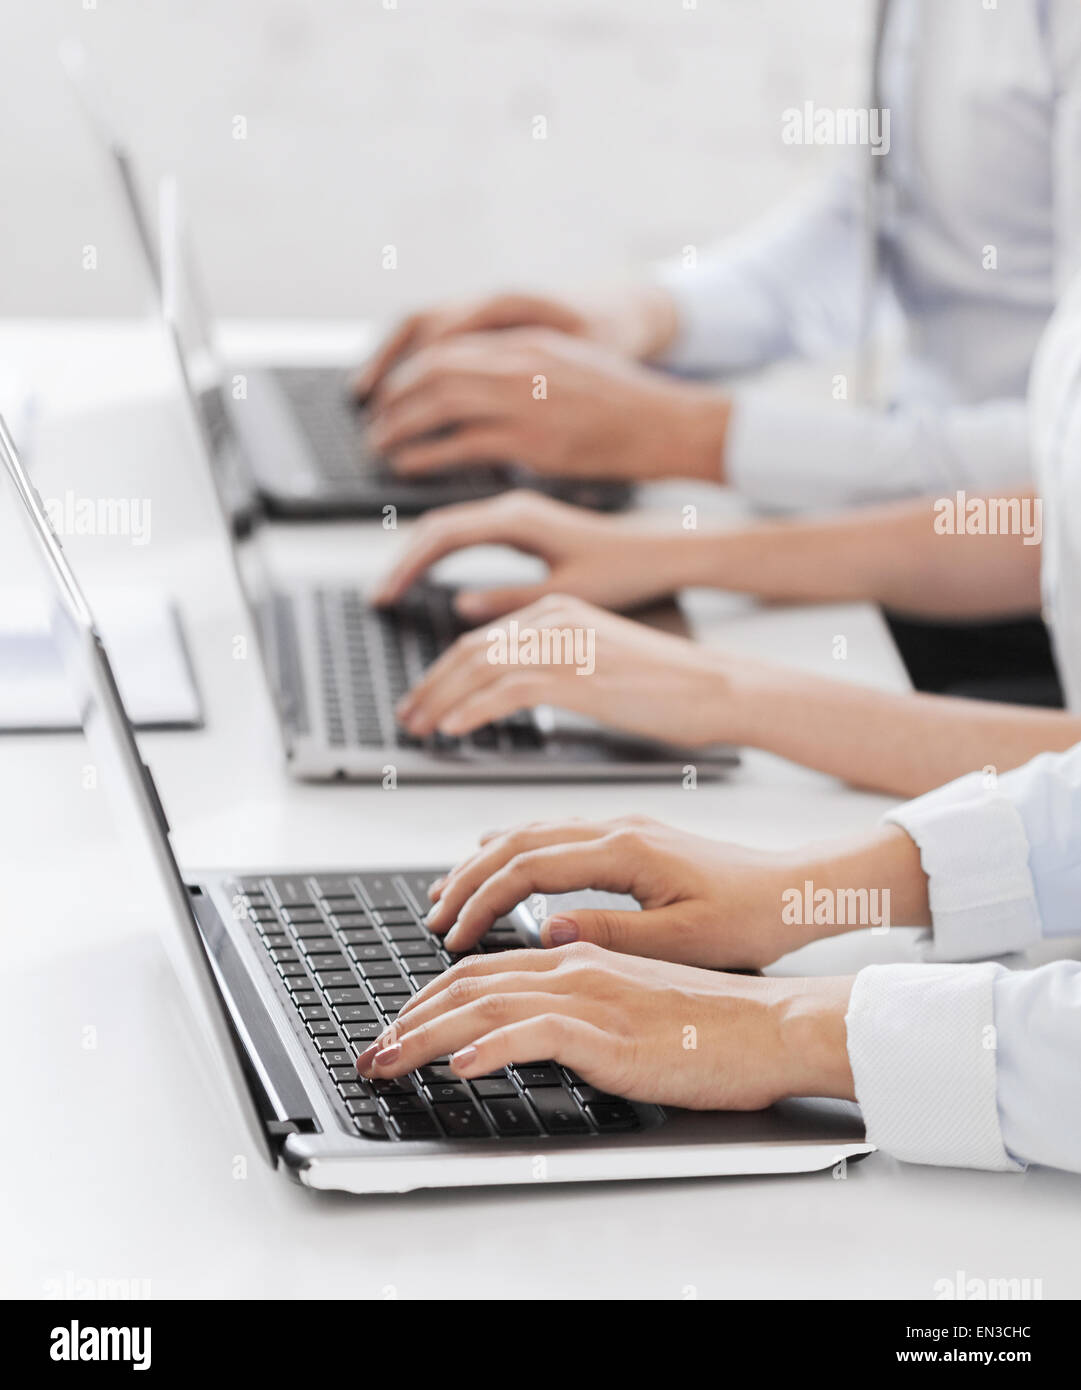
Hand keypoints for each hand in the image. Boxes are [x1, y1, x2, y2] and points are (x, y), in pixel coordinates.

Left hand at [356, 944, 855, 1111]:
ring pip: (486, 1004)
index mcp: (579, 955)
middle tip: (374, 1053)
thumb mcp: (634, 1001)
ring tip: (389, 1062)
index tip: (398, 1027)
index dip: (430, 998)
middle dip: (409, 1018)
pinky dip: (490, 1047)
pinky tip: (461, 1067)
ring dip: (426, 1036)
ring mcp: (591, 997)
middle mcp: (575, 966)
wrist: (772, 1023)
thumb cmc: (712, 1021)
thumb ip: (583, 1001)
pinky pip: (534, 1034)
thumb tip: (536, 1021)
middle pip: (469, 983)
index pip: (483, 970)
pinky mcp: (611, 1033)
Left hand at [364, 328, 729, 481]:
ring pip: (438, 405)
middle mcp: (520, 364)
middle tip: (374, 423)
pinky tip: (408, 466)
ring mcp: (526, 401)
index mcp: (527, 342)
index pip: (446, 348)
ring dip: (400, 427)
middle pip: (433, 372)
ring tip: (380, 447)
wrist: (667, 423)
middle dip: (393, 400)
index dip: (407, 371)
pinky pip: (460, 445)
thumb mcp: (570, 367)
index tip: (388, 393)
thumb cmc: (624, 405)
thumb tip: (483, 388)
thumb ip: (525, 371)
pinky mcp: (532, 443)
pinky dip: (424, 455)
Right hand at [373, 491, 694, 620]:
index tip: (382, 597)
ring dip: (417, 555)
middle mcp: (513, 508)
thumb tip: (461, 605)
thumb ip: (510, 599)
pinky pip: (468, 530)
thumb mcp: (567, 594)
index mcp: (518, 519)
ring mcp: (518, 512)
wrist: (666, 548)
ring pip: (449, 525)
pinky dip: (441, 551)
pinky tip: (432, 573)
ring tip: (394, 588)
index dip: (404, 568)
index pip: (440, 536)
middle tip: (377, 598)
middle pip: (435, 526)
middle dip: (401, 563)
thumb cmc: (627, 570)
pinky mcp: (527, 523)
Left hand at [395, 594, 745, 746]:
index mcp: (558, 612)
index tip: (424, 700)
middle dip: (431, 686)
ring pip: (480, 667)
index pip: (482, 639)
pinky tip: (454, 730)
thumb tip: (514, 692)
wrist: (717, 688)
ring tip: (421, 729)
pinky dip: (473, 710)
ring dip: (441, 700)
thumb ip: (554, 670)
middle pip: (470, 649)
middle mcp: (556, 618)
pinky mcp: (579, 673)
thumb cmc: (669, 688)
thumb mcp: (599, 668)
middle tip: (409, 717)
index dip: (443, 673)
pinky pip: (508, 690)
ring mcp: (566, 643)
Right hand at [424, 814, 803, 964]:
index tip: (453, 934)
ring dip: (484, 860)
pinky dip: (514, 849)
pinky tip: (500, 859)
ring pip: (531, 832)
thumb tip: (547, 932)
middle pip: (517, 842)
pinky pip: (554, 834)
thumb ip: (611, 934)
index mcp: (624, 850)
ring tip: (449, 891)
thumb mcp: (681, 940)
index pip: (527, 867)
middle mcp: (616, 829)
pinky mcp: (630, 838)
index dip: (482, 900)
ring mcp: (622, 828)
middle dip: (467, 877)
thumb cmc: (750, 917)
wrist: (795, 888)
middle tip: (432, 914)